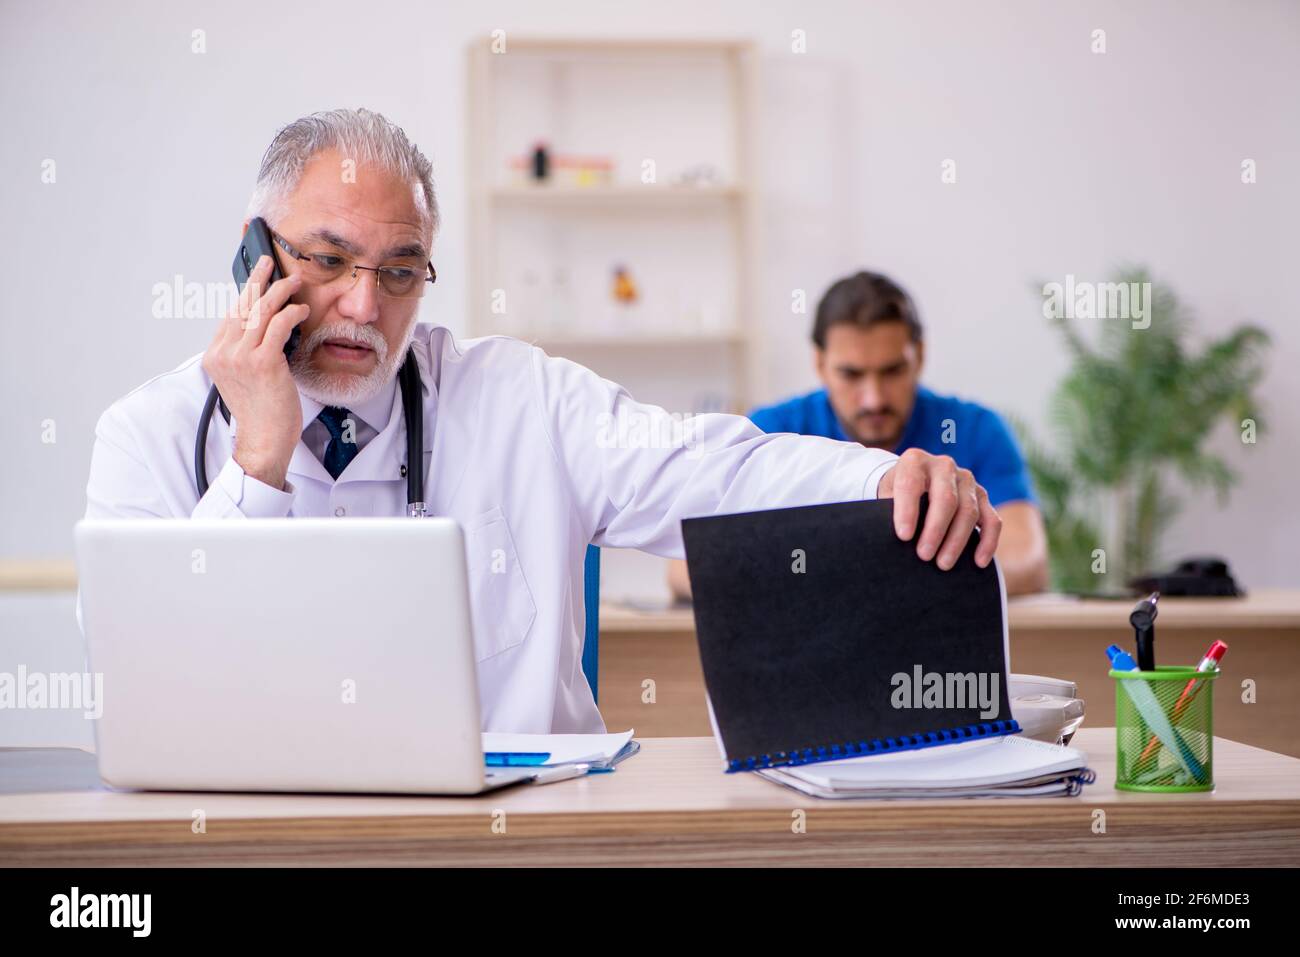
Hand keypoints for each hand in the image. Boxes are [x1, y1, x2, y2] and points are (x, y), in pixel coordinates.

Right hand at [201, 255, 309, 489]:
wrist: (264, 440)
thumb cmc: (261, 412)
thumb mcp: (245, 378)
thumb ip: (247, 352)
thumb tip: (263, 326)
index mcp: (216, 356)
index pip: (231, 315)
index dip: (245, 292)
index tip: (256, 277)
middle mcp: (224, 354)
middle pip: (242, 305)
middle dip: (258, 279)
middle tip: (269, 262)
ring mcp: (241, 357)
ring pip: (261, 311)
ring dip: (280, 292)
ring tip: (295, 282)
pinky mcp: (262, 362)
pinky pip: (278, 326)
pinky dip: (292, 313)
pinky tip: (301, 310)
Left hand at [876, 448, 1000, 569]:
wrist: (914, 484)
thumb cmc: (895, 494)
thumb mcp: (885, 495)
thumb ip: (887, 511)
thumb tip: (894, 540)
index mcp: (914, 461)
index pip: (911, 485)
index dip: (907, 511)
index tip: (903, 537)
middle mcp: (943, 466)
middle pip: (946, 499)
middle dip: (935, 530)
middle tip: (924, 556)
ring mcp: (966, 480)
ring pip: (969, 511)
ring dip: (956, 541)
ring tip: (943, 564)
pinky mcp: (982, 496)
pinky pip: (992, 520)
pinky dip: (988, 542)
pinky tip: (979, 562)